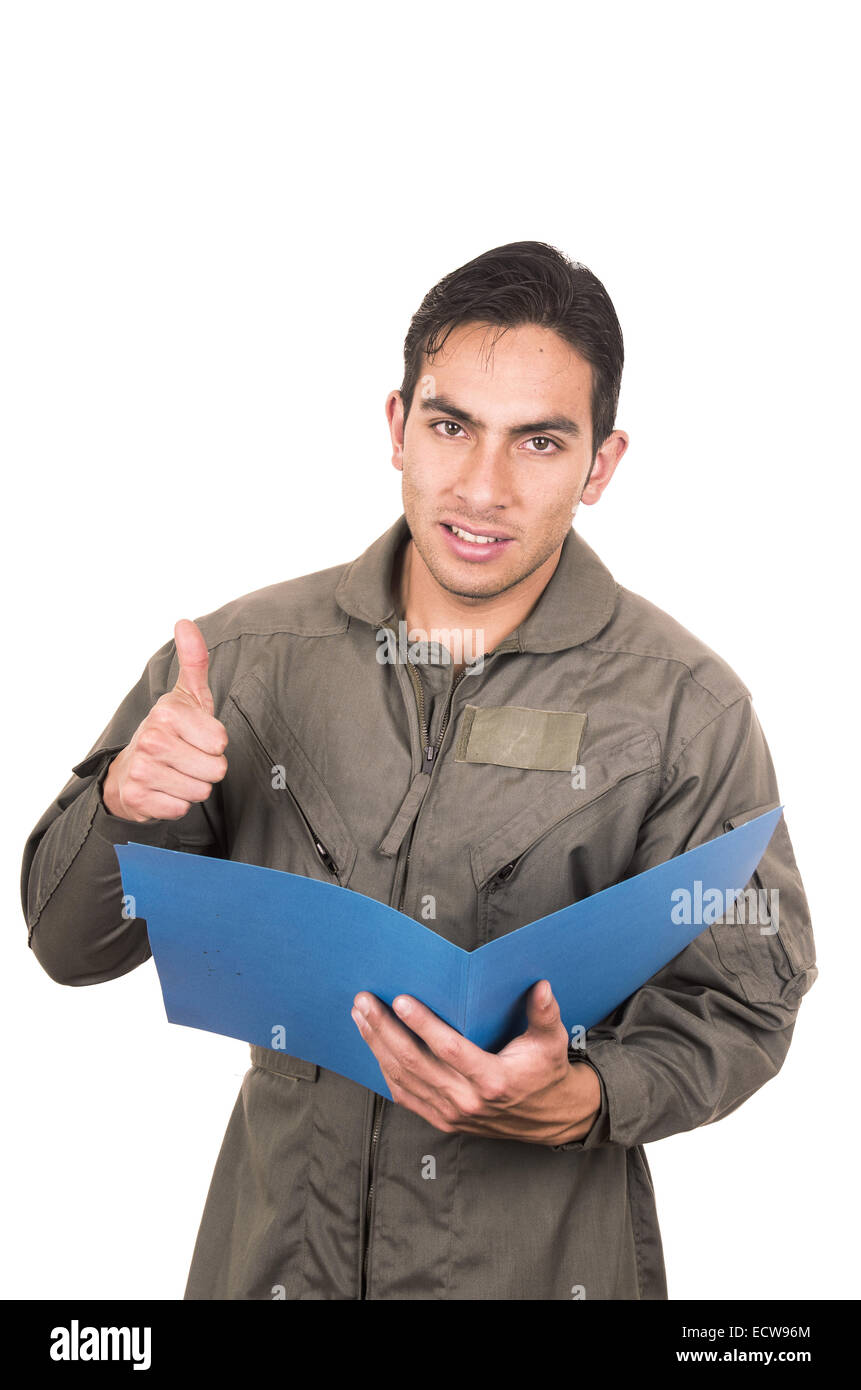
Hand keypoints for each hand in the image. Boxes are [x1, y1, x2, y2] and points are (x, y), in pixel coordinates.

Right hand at [102, 619, 228, 822]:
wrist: (129, 770)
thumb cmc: (169, 731)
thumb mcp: (187, 695)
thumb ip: (194, 660)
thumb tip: (185, 622)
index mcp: (167, 713)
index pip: (221, 743)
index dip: (214, 744)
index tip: (195, 737)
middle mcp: (151, 739)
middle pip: (215, 770)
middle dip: (206, 768)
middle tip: (186, 758)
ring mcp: (142, 770)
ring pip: (200, 791)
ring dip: (192, 786)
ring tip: (175, 772)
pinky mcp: (138, 798)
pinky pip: (182, 809)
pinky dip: (176, 803)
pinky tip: (163, 789)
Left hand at [351, 979, 601, 1145]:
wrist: (548, 1118)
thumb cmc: (545, 1071)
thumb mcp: (551, 1041)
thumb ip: (545, 1013)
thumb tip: (542, 986)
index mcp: (494, 1080)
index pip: (450, 1049)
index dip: (423, 1025)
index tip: (400, 1000)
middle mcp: (468, 1101)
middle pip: (415, 1062)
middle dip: (384, 1029)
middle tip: (364, 1001)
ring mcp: (451, 1114)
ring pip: (403, 1078)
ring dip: (377, 1045)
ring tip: (361, 1016)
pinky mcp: (442, 1120)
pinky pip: (404, 1095)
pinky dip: (385, 1069)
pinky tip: (373, 1045)